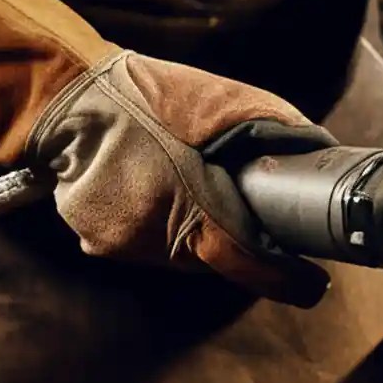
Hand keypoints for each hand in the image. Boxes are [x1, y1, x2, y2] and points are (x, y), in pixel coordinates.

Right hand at [0, 0, 335, 307]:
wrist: (66, 97)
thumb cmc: (149, 97)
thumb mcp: (224, 100)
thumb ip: (275, 126)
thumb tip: (316, 155)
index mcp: (196, 212)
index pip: (253, 267)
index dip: (291, 281)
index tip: (316, 285)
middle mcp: (158, 241)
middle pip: (218, 260)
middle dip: (238, 238)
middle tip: (248, 207)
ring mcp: (123, 246)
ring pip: (183, 253)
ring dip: (195, 227)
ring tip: (187, 181)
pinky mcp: (98, 242)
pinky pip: (146, 241)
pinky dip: (159, 220)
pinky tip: (150, 184)